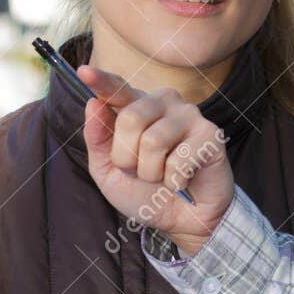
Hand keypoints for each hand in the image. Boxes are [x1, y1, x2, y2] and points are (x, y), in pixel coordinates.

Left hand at [78, 63, 233, 254]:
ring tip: (163, 178)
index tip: (83, 72)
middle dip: (128, 158)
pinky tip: (183, 181)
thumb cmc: (146, 193)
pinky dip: (174, 181)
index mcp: (137, 108)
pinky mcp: (210, 134)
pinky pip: (178, 159)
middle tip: (141, 172)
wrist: (183, 222)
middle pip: (130, 119)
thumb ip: (98, 141)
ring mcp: (189, 115)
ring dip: (152, 173)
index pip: (117, 89)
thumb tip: (93, 105)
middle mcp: (163, 103)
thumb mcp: (110, 173)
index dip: (101, 81)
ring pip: (153, 141)